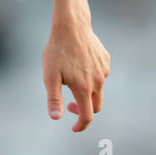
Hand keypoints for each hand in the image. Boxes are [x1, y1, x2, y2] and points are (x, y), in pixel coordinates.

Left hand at [43, 16, 109, 132]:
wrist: (71, 26)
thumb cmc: (57, 51)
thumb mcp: (50, 77)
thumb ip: (54, 99)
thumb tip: (56, 117)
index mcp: (84, 88)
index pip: (87, 116)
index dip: (81, 125)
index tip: (73, 128)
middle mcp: (98, 81)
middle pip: (95, 106)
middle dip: (83, 110)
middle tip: (69, 104)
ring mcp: (103, 70)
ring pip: (98, 89)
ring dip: (87, 92)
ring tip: (70, 80)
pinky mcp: (105, 60)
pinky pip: (100, 75)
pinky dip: (91, 78)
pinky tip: (79, 67)